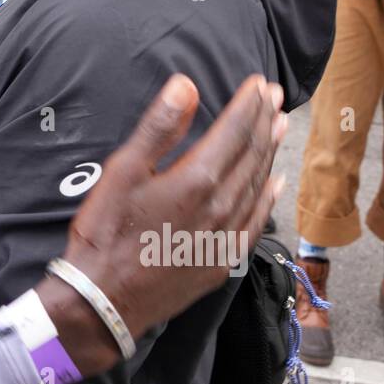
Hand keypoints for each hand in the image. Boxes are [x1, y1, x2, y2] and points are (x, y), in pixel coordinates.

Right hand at [41, 74, 285, 375]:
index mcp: (195, 179)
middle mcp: (219, 206)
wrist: (104, 300)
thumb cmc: (105, 232)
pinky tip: (274, 185)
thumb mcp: (122, 171)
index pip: (234, 131)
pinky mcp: (221, 261)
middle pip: (252, 154)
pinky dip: (267, 198)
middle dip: (264, 121)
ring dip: (269, 153)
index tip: (259, 83)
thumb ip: (159, 127)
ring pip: (257, 184)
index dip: (249, 104)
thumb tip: (187, 85)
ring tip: (278, 127)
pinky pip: (255, 222)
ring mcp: (224, 236)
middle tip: (274, 95)